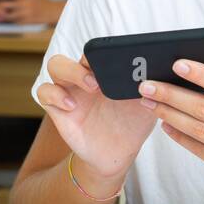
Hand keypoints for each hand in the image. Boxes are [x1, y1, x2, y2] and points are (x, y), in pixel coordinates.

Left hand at [0, 0, 57, 24]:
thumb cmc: (40, 1)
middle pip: (4, 4)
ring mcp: (26, 12)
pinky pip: (15, 21)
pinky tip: (15, 18)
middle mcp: (25, 2)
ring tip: (5, 14)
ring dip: (4, 15)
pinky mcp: (27, 21)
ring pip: (8, 15)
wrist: (53, 10)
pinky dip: (13, 20)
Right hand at [34, 54, 158, 179]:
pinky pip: (45, 92)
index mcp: (104, 71)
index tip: (116, 61)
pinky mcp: (58, 109)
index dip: (102, 50)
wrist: (118, 153)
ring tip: (91, 88)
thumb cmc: (132, 124)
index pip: (97, 50)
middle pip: (77, 52)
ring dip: (71, 72)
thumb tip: (158, 74)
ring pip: (56, 66)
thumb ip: (152, 89)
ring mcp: (69, 91)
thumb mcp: (147, 106)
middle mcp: (84, 77)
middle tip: (99, 79)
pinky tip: (72, 105)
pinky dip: (55, 94)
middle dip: (83, 62)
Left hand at [141, 59, 203, 201]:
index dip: (203, 74)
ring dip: (170, 114)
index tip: (178, 64)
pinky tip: (166, 125)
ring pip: (200, 129)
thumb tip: (195, 77)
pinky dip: (181, 136)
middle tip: (148, 85)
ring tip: (151, 103)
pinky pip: (201, 150)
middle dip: (173, 95)